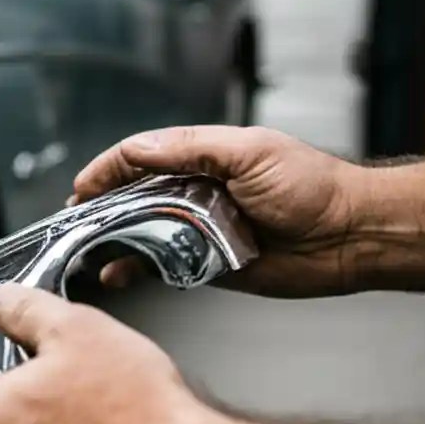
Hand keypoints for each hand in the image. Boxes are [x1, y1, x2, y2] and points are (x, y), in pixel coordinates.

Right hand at [72, 125, 367, 297]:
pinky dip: (134, 270)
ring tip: (86, 249)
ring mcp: (197, 228)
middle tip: (74, 222)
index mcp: (202, 158)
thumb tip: (136, 148)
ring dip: (112, 239)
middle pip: (132, 196)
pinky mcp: (204, 264)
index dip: (107, 170)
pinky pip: (160, 266)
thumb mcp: (249, 152)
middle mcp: (194, 192)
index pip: (140, 157)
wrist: (351, 236)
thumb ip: (190, 149)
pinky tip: (116, 275)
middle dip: (100, 207)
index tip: (82, 187)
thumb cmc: (311, 187)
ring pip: (140, 232)